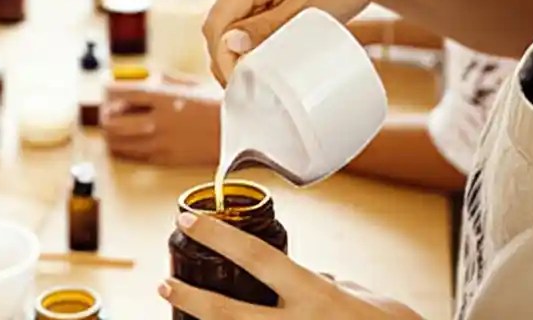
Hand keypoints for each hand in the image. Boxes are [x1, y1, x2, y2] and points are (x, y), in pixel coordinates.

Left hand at [102, 84, 220, 166]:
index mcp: (163, 97)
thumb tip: (148, 78)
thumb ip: (167, 81)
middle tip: (106, 117)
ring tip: (111, 133)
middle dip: (106, 119)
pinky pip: (134, 158)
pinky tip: (125, 147)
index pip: (123, 96)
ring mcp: (161, 142)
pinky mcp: (166, 160)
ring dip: (111, 137)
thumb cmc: (219, 107)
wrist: (239, 134)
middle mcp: (158, 120)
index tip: (109, 97)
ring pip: (120, 142)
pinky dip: (124, 152)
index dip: (111, 98)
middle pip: (115, 122)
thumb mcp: (192, 85)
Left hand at [159, 213, 420, 318]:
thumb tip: (314, 277)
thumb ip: (335, 285)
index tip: (189, 221)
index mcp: (317, 296)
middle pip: (231, 314)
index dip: (219, 237)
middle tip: (163, 284)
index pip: (258, 259)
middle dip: (193, 299)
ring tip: (181, 312)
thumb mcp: (368, 299)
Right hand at [203, 0, 390, 83]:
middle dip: (226, 58)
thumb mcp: (310, 9)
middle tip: (247, 89)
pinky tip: (260, 61)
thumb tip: (229, 47)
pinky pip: (240, 20)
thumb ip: (267, 27)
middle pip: (217, 24)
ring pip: (226, 25)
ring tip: (255, 79)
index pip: (216, 21)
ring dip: (236, 52)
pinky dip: (246, 42)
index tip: (239, 85)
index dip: (221, 57)